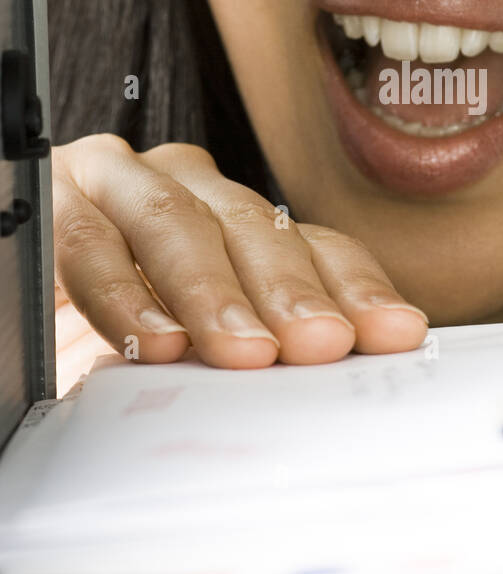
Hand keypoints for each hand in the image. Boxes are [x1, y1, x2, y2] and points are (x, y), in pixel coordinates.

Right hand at [52, 135, 428, 369]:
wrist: (24, 302)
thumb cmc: (119, 331)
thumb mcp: (197, 346)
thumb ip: (255, 350)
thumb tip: (333, 390)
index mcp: (239, 219)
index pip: (315, 244)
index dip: (357, 286)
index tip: (396, 333)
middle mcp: (191, 189)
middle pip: (256, 229)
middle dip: (292, 292)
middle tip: (320, 345)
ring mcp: (123, 183)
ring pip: (178, 223)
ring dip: (213, 291)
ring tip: (244, 352)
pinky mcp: (58, 199)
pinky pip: (91, 244)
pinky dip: (123, 295)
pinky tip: (152, 341)